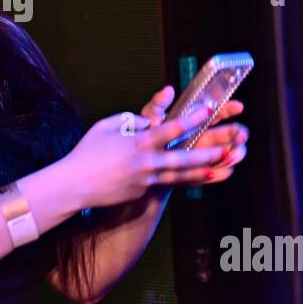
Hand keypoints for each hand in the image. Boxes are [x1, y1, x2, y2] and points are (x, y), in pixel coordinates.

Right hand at [59, 98, 228, 209]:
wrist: (74, 185)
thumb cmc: (87, 151)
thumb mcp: (106, 126)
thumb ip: (131, 120)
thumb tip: (150, 122)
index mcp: (137, 142)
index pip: (170, 128)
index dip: (191, 118)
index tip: (207, 110)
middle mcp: (145, 162)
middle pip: (183, 157)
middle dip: (206, 152)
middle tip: (228, 148)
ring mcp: (145, 180)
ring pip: (179, 174)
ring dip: (202, 171)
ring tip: (221, 168)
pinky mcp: (141, 193)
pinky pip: (163, 183)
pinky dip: (181, 180)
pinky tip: (196, 178)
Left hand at [136, 86, 249, 204]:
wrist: (140, 171)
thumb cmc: (144, 142)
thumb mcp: (149, 121)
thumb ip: (158, 105)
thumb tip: (168, 90)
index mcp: (194, 122)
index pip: (216, 112)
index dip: (229, 108)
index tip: (238, 106)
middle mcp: (204, 138)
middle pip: (230, 133)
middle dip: (238, 133)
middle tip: (240, 135)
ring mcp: (206, 157)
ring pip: (230, 153)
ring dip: (234, 153)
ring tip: (230, 154)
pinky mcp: (203, 174)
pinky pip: (220, 174)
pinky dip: (223, 171)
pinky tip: (222, 169)